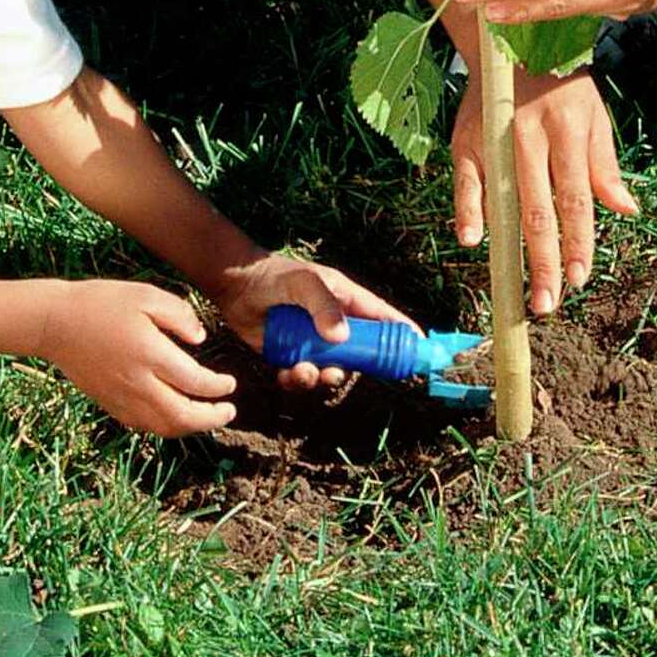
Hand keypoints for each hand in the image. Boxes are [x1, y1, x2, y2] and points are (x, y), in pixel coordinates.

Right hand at [30, 280, 238, 435]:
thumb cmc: (102, 302)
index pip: (195, 382)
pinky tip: (174, 416)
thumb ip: (179, 315)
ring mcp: (121, 398)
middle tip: (228, 411)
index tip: (231, 384)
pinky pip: (143, 425)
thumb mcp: (145, 294)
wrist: (55, 323)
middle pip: (182, 416)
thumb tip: (201, 340)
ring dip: (190, 427)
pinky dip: (165, 426)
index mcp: (150, 354)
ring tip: (206, 417)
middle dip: (211, 418)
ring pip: (163, 427)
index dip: (218, 387)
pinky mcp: (109, 404)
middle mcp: (137, 383)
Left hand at [212, 251, 417, 389]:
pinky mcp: (292, 357)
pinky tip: (286, 372)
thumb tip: (343, 338)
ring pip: (332, 370)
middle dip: (355, 368)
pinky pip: (304, 378)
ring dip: (321, 377)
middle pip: (361, 354)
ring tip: (303, 370)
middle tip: (337, 372)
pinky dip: (298, 381)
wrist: (236, 285)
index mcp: (347, 301)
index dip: (403, 334)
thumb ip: (324, 305)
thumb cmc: (277, 275)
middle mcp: (334, 324)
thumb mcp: (304, 283)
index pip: (383, 318)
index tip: (420, 350)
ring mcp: (314, 342)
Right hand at [451, 60, 638, 315]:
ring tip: (518, 289)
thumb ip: (605, 165)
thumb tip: (627, 210)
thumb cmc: (561, 85)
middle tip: (549, 303)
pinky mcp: (465, 139)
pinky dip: (468, 209)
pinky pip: (466, 180)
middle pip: (539, 208)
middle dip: (546, 260)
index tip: (581, 278)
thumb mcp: (594, 116)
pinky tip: (472, 239)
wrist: (510, 41)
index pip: (576, 197)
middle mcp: (530, 134)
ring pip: (505, 201)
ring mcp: (495, 136)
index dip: (578, 240)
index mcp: (569, 129)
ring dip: (511, 248)